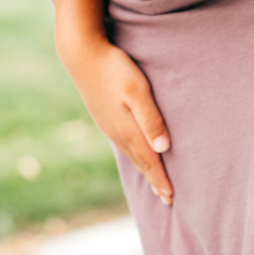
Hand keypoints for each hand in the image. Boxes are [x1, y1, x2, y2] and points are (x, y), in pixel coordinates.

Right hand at [65, 40, 173, 204]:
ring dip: (144, 169)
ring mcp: (109, 125)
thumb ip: (150, 118)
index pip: (149, 161)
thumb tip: (162, 148)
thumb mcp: (137, 91)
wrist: (82, 55)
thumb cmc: (115, 69)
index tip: (171, 197)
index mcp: (128, 129)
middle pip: (140, 162)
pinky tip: (136, 152)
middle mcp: (118, 132)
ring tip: (154, 182)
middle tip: (167, 199)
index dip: (161, 179)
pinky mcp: (105, 116)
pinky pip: (123, 143)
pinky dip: (134, 155)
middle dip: (154, 180)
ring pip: (131, 154)